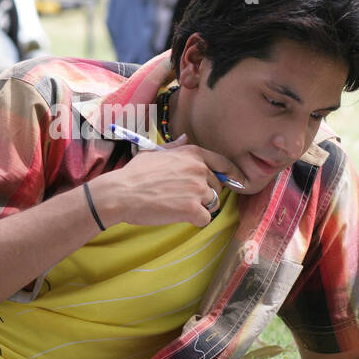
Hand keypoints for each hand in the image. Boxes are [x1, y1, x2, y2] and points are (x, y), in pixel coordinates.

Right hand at [90, 134, 247, 227]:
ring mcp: (197, 189)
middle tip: (183, 197)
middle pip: (217, 186)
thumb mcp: (155, 152)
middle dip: (205, 194)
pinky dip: (194, 221)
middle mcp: (199, 169)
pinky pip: (205, 219)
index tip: (237, 181)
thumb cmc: (135, 174)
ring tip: (178, 206)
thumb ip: (175, 147)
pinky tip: (178, 216)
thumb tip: (186, 138)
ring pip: (212, 203)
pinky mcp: (193, 209)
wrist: (121, 193)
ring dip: (200, 207)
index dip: (232, 174)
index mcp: (193, 154)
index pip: (223, 163)